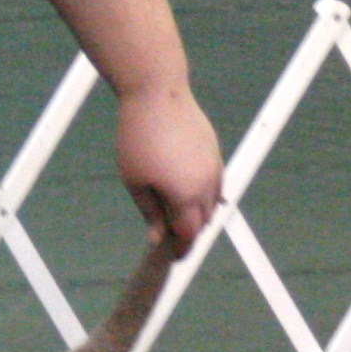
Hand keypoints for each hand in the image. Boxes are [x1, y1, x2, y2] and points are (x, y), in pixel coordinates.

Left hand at [116, 81, 221, 254]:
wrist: (158, 94)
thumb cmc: (138, 138)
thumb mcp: (135, 181)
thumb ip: (149, 212)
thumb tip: (157, 238)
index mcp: (186, 196)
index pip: (189, 235)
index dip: (181, 249)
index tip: (172, 257)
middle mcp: (207, 186)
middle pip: (203, 222)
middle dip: (189, 233)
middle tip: (171, 239)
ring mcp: (215, 168)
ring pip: (212, 203)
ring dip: (198, 214)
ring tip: (177, 216)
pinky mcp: (215, 153)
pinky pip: (215, 184)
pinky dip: (205, 195)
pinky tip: (190, 193)